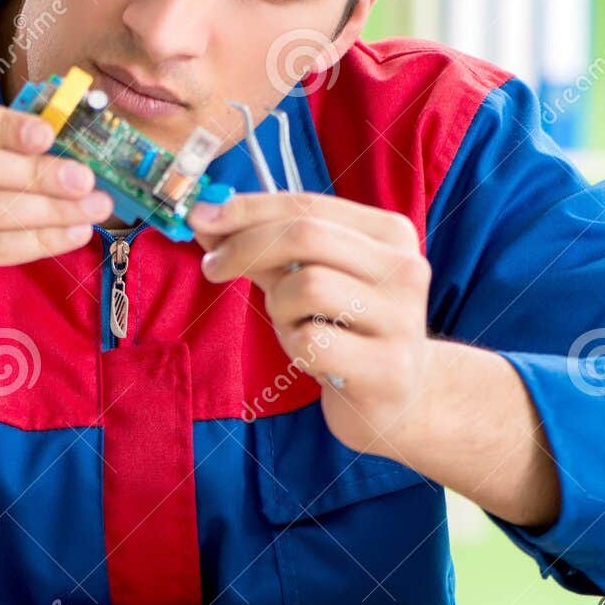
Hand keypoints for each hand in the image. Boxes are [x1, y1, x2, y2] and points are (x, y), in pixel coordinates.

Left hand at [189, 191, 432, 455]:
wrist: (399, 399)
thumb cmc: (343, 331)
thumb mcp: (306, 280)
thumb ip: (263, 249)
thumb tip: (205, 218)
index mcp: (390, 234)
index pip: (307, 205)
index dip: (248, 208)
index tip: (201, 217)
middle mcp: (404, 268)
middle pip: (305, 235)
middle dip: (245, 246)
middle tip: (212, 266)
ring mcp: (401, 318)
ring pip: (306, 286)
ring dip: (279, 308)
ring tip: (294, 326)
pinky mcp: (387, 367)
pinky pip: (312, 341)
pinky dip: (295, 346)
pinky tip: (313, 359)